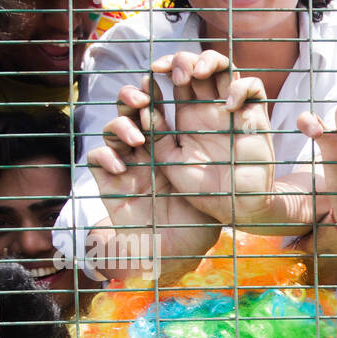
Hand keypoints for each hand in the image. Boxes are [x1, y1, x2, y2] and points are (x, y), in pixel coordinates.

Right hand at [85, 81, 221, 277]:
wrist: (172, 257)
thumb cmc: (196, 227)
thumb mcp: (216, 190)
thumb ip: (221, 163)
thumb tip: (239, 126)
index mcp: (173, 147)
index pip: (164, 108)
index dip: (163, 90)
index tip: (171, 80)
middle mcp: (148, 150)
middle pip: (135, 110)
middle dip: (135, 96)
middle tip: (145, 99)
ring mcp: (127, 164)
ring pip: (113, 128)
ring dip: (121, 125)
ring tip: (137, 139)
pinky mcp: (109, 182)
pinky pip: (97, 158)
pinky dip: (105, 157)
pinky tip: (120, 167)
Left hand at [135, 50, 276, 225]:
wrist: (234, 208)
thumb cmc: (203, 190)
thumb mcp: (168, 161)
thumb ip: (156, 134)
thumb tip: (143, 106)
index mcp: (189, 115)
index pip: (178, 76)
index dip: (166, 66)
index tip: (154, 71)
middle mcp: (211, 108)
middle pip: (200, 65)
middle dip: (185, 59)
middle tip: (177, 74)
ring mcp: (234, 111)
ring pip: (227, 68)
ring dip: (211, 61)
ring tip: (197, 74)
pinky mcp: (256, 119)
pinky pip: (254, 88)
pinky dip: (241, 87)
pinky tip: (227, 104)